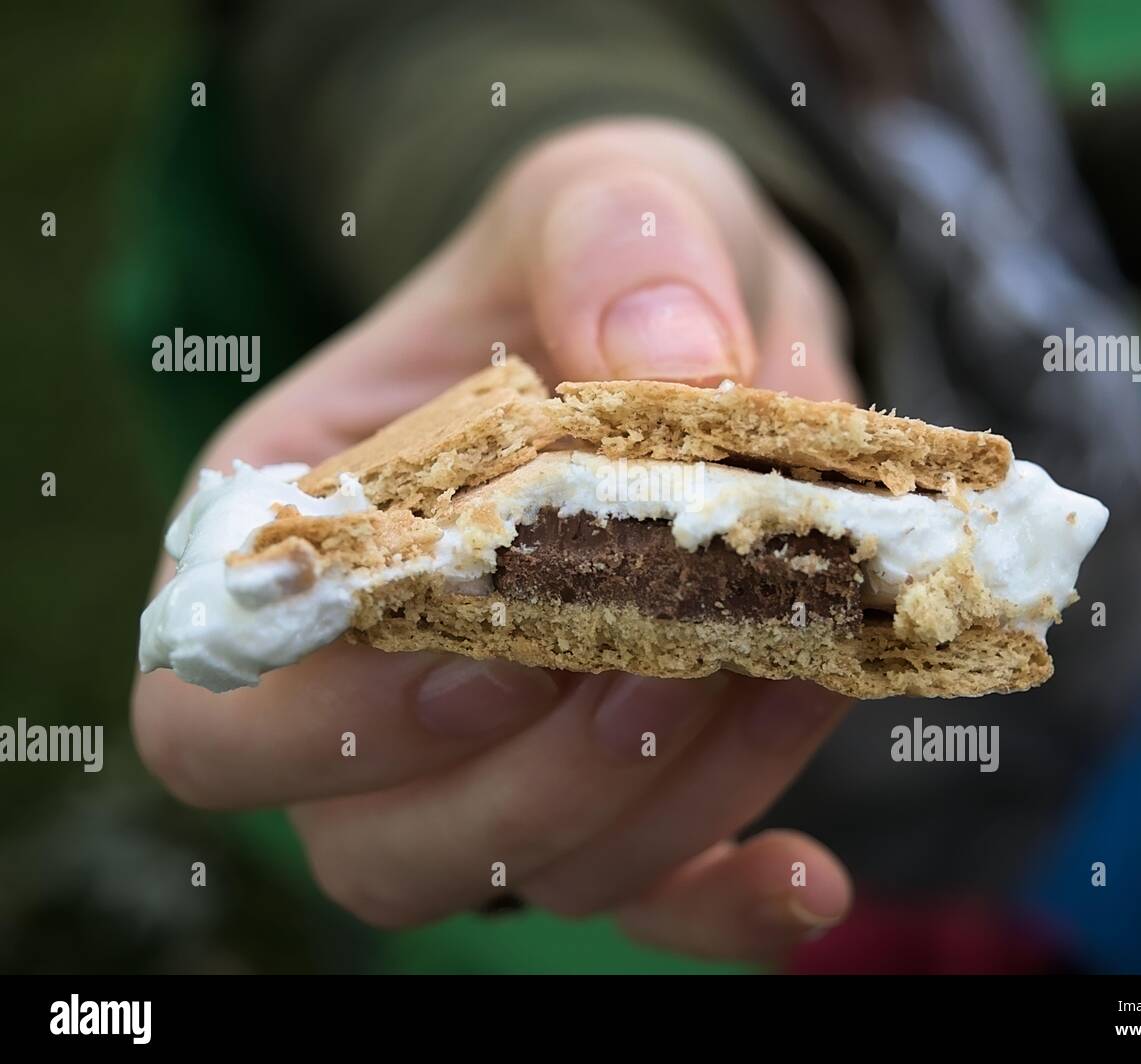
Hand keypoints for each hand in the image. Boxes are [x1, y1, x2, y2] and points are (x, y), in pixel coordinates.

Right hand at [133, 118, 860, 961]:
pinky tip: (806, 876)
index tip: (495, 646)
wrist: (698, 322)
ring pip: (525, 876)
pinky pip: (644, 898)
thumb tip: (671, 368)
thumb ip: (614, 246)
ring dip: (659, 808)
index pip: (217, 706)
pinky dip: (722, 906)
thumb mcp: (603, 198)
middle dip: (532, 782)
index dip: (335, 717)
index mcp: (298, 540)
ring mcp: (496, 758)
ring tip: (787, 674)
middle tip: (672, 666)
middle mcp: (372, 682)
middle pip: (376, 840)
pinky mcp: (618, 790)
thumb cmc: (601, 263)